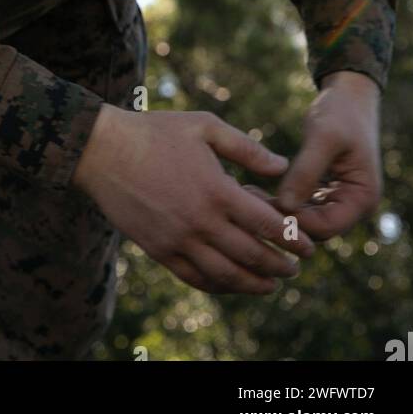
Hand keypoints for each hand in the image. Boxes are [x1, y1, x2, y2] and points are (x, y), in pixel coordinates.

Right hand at [72, 104, 315, 295]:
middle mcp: (201, 222)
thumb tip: (281, 167)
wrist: (102, 151)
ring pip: (227, 275)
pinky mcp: (159, 250)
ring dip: (254, 284)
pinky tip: (232, 284)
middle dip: (280, 267)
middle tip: (295, 269)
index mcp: (217, 190)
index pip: (268, 226)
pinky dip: (219, 286)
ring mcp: (178, 240)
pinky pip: (195, 278)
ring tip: (271, 285)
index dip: (294, 239)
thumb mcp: (204, 127)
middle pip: (253, 256)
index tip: (310, 247)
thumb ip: (246, 148)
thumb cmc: (155, 132)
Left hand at [254, 70, 382, 239]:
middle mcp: (354, 206)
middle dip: (282, 218)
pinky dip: (281, 200)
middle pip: (314, 229)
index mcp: (362, 198)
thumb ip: (306, 172)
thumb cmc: (341, 112)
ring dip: (279, 211)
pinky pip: (302, 205)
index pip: (325, 227)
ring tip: (245, 194)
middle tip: (245, 202)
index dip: (293, 222)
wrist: (349, 95)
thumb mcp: (323, 137)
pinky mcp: (325, 191)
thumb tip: (284, 205)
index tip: (260, 207)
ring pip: (305, 219)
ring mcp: (339, 200)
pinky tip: (254, 190)